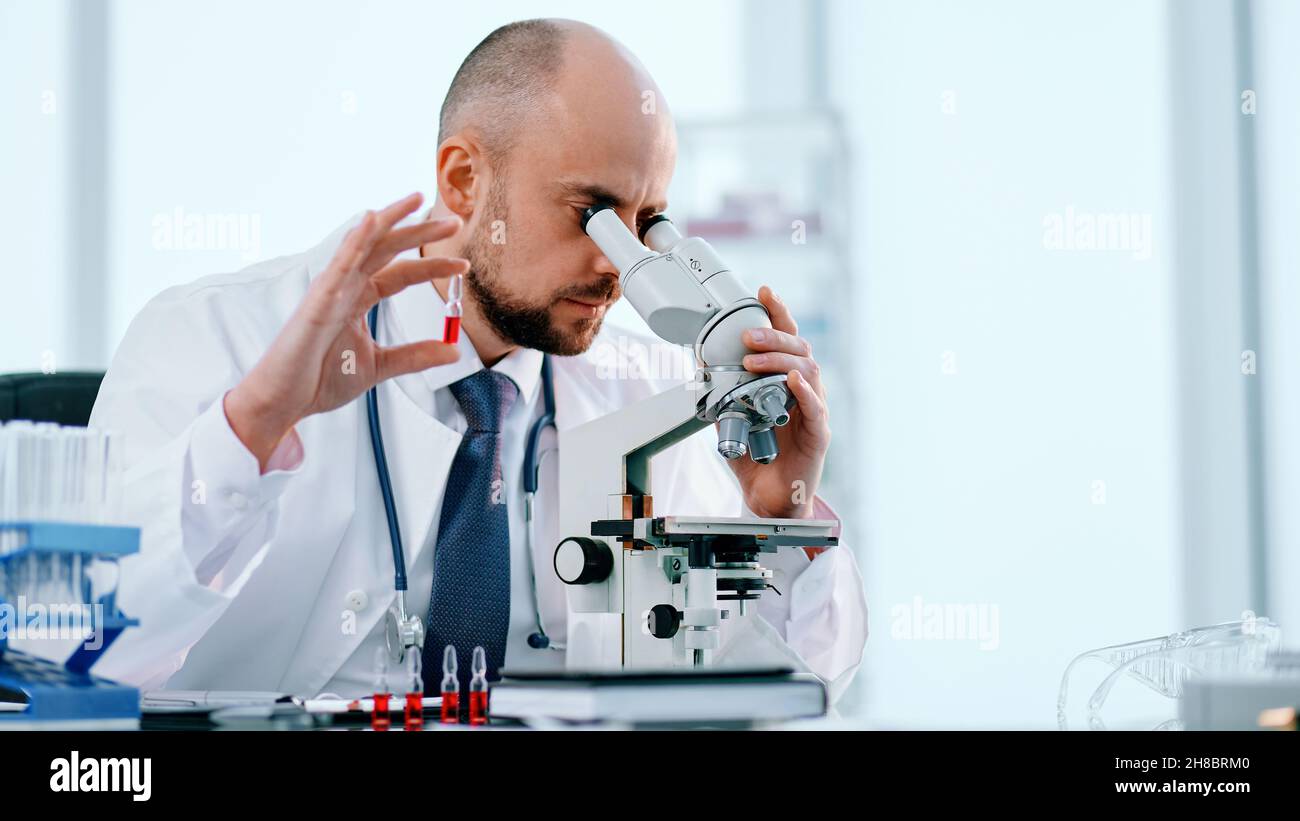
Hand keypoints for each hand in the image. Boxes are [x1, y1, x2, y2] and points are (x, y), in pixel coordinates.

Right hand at [225, 193, 467, 468]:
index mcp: (358, 299)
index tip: (463, 266)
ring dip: (391, 221)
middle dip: (420, 233)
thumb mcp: (380, 365)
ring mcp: (330, 289)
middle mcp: (345, 287)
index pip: (402, 274)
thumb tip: (453, 352)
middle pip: (387, 250)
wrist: (285, 401)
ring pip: (364, 245)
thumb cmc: (320, 380)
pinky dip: (356, 240)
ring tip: (417, 200)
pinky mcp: (318, 301)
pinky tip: (372, 220)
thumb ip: (415, 356)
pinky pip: (339, 264)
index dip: (432, 267)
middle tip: (454, 221)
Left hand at [724, 286, 830, 523]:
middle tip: (748, 334)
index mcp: (787, 383)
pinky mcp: (818, 435)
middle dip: (774, 336)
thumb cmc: (758, 458)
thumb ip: (723, 393)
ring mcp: (814, 411)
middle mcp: (805, 391)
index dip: (779, 314)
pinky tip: (792, 381)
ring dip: (779, 360)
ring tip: (754, 359)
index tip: (764, 292)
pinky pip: (816, 408)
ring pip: (808, 371)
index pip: (788, 340)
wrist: (769, 500)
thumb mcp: (732, 418)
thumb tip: (700, 367)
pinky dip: (805, 391)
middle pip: (800, 349)